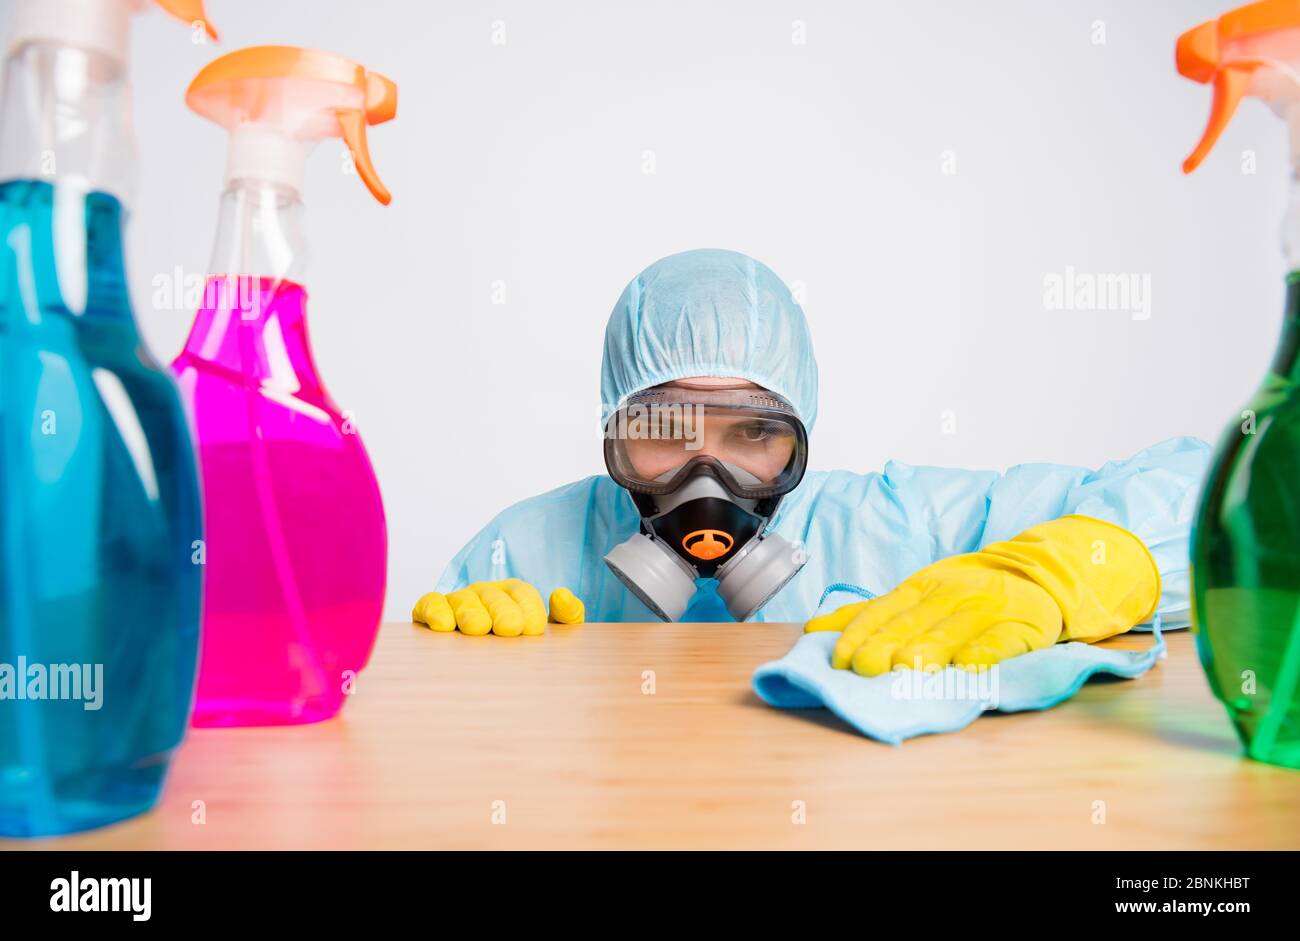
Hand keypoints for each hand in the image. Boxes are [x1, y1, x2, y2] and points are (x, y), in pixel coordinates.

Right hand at [412, 579, 583, 636]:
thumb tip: (561, 595)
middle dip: (502, 611)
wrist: (489, 667)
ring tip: (478, 628)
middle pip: (493, 597)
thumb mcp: (552, 630)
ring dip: (470, 613)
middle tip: (509, 628)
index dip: (529, 609)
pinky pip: (431, 604)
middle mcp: (485, 594)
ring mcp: (458, 601)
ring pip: (463, 601)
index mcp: (514, 594)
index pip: (523, 594)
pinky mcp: (431, 611)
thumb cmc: (522, 644)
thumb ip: (567, 615)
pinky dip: (434, 611)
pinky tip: (443, 625)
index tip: (532, 629)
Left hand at [805, 515, 1159, 676]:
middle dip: (887, 646)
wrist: (1033, 576)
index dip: (861, 633)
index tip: (841, 659)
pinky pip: (1001, 641)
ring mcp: (985, 609)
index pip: (882, 611)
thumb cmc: (962, 594)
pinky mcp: (1021, 626)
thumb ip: (868, 614)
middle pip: (913, 623)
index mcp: (919, 588)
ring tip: (909, 669)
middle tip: (868, 668)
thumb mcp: (913, 595)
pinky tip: (969, 668)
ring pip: (953, 631)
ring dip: (930, 650)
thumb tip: (815, 631)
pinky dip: (985, 653)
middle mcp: (948, 596)